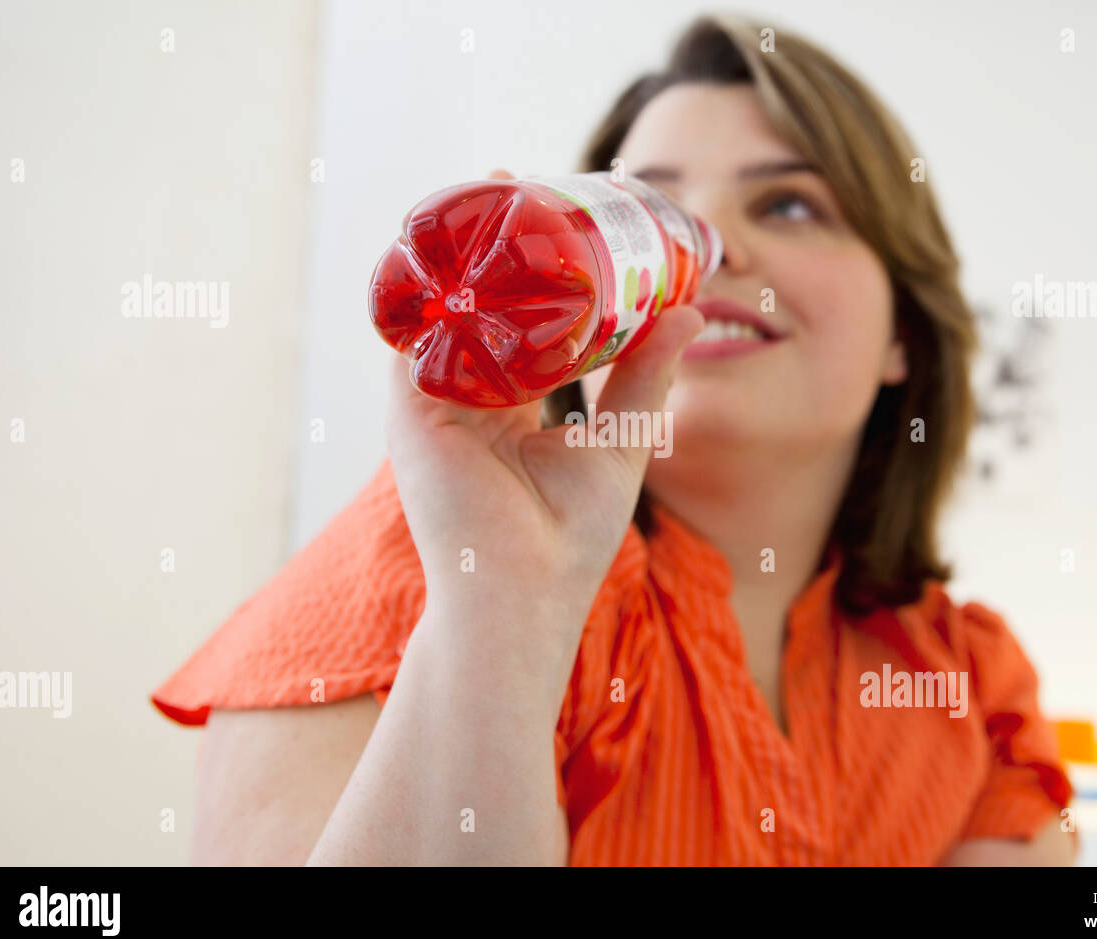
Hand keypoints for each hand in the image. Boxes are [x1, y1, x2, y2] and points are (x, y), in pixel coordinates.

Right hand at [384, 168, 703, 656]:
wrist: (523, 599)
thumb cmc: (570, 536)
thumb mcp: (619, 439)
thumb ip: (642, 376)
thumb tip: (685, 312)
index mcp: (504, 409)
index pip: (512, 323)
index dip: (531, 273)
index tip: (554, 221)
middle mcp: (461, 397)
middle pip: (474, 303)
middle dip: (492, 245)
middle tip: (521, 181)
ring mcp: (432, 401)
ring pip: (443, 305)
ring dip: (466, 247)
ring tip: (498, 187)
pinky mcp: (411, 410)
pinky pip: (418, 329)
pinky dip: (438, 281)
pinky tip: (466, 232)